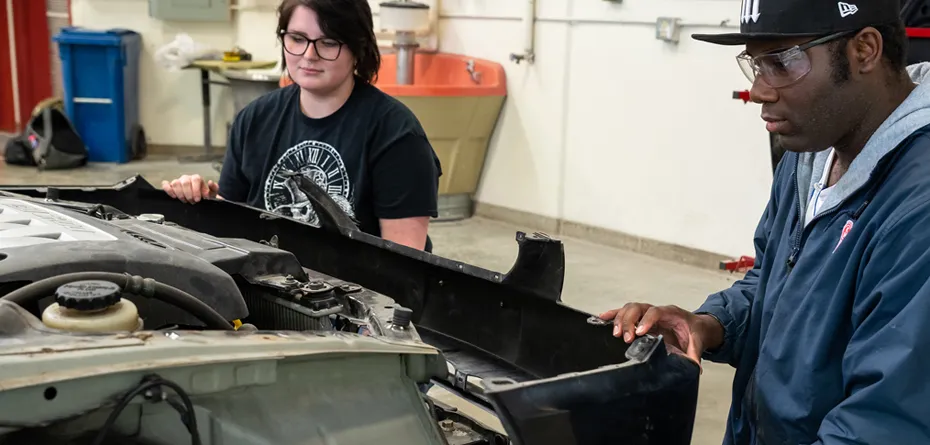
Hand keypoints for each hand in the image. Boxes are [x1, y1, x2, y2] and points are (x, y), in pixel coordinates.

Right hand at [161, 174, 219, 202]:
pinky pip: (166, 184)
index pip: (195, 180)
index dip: (196, 190)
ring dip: (180, 194)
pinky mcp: (171, 186)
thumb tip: (210, 182)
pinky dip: (168, 190)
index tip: (198, 199)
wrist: (199, 200)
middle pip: (185, 183)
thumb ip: (214, 188)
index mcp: (196, 178)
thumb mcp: (212, 193)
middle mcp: (187, 178)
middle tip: (192, 201)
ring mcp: (178, 182)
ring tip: (184, 200)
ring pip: (175, 183)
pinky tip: (173, 196)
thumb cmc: (205, 196)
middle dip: (188, 194)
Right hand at [598, 303, 722, 366]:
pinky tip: (602, 318)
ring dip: (620, 319)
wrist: (695, 327)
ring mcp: (647, 313)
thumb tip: (694, 366)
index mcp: (671, 313)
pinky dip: (613, 315)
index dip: (647, 320)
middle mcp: (656, 310)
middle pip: (638, 308)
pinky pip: (624, 313)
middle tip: (625, 337)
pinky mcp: (640, 318)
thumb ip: (693, 354)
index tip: (640, 332)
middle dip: (630, 321)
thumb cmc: (694, 332)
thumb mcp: (697, 343)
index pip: (656, 312)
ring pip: (629, 309)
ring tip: (615, 333)